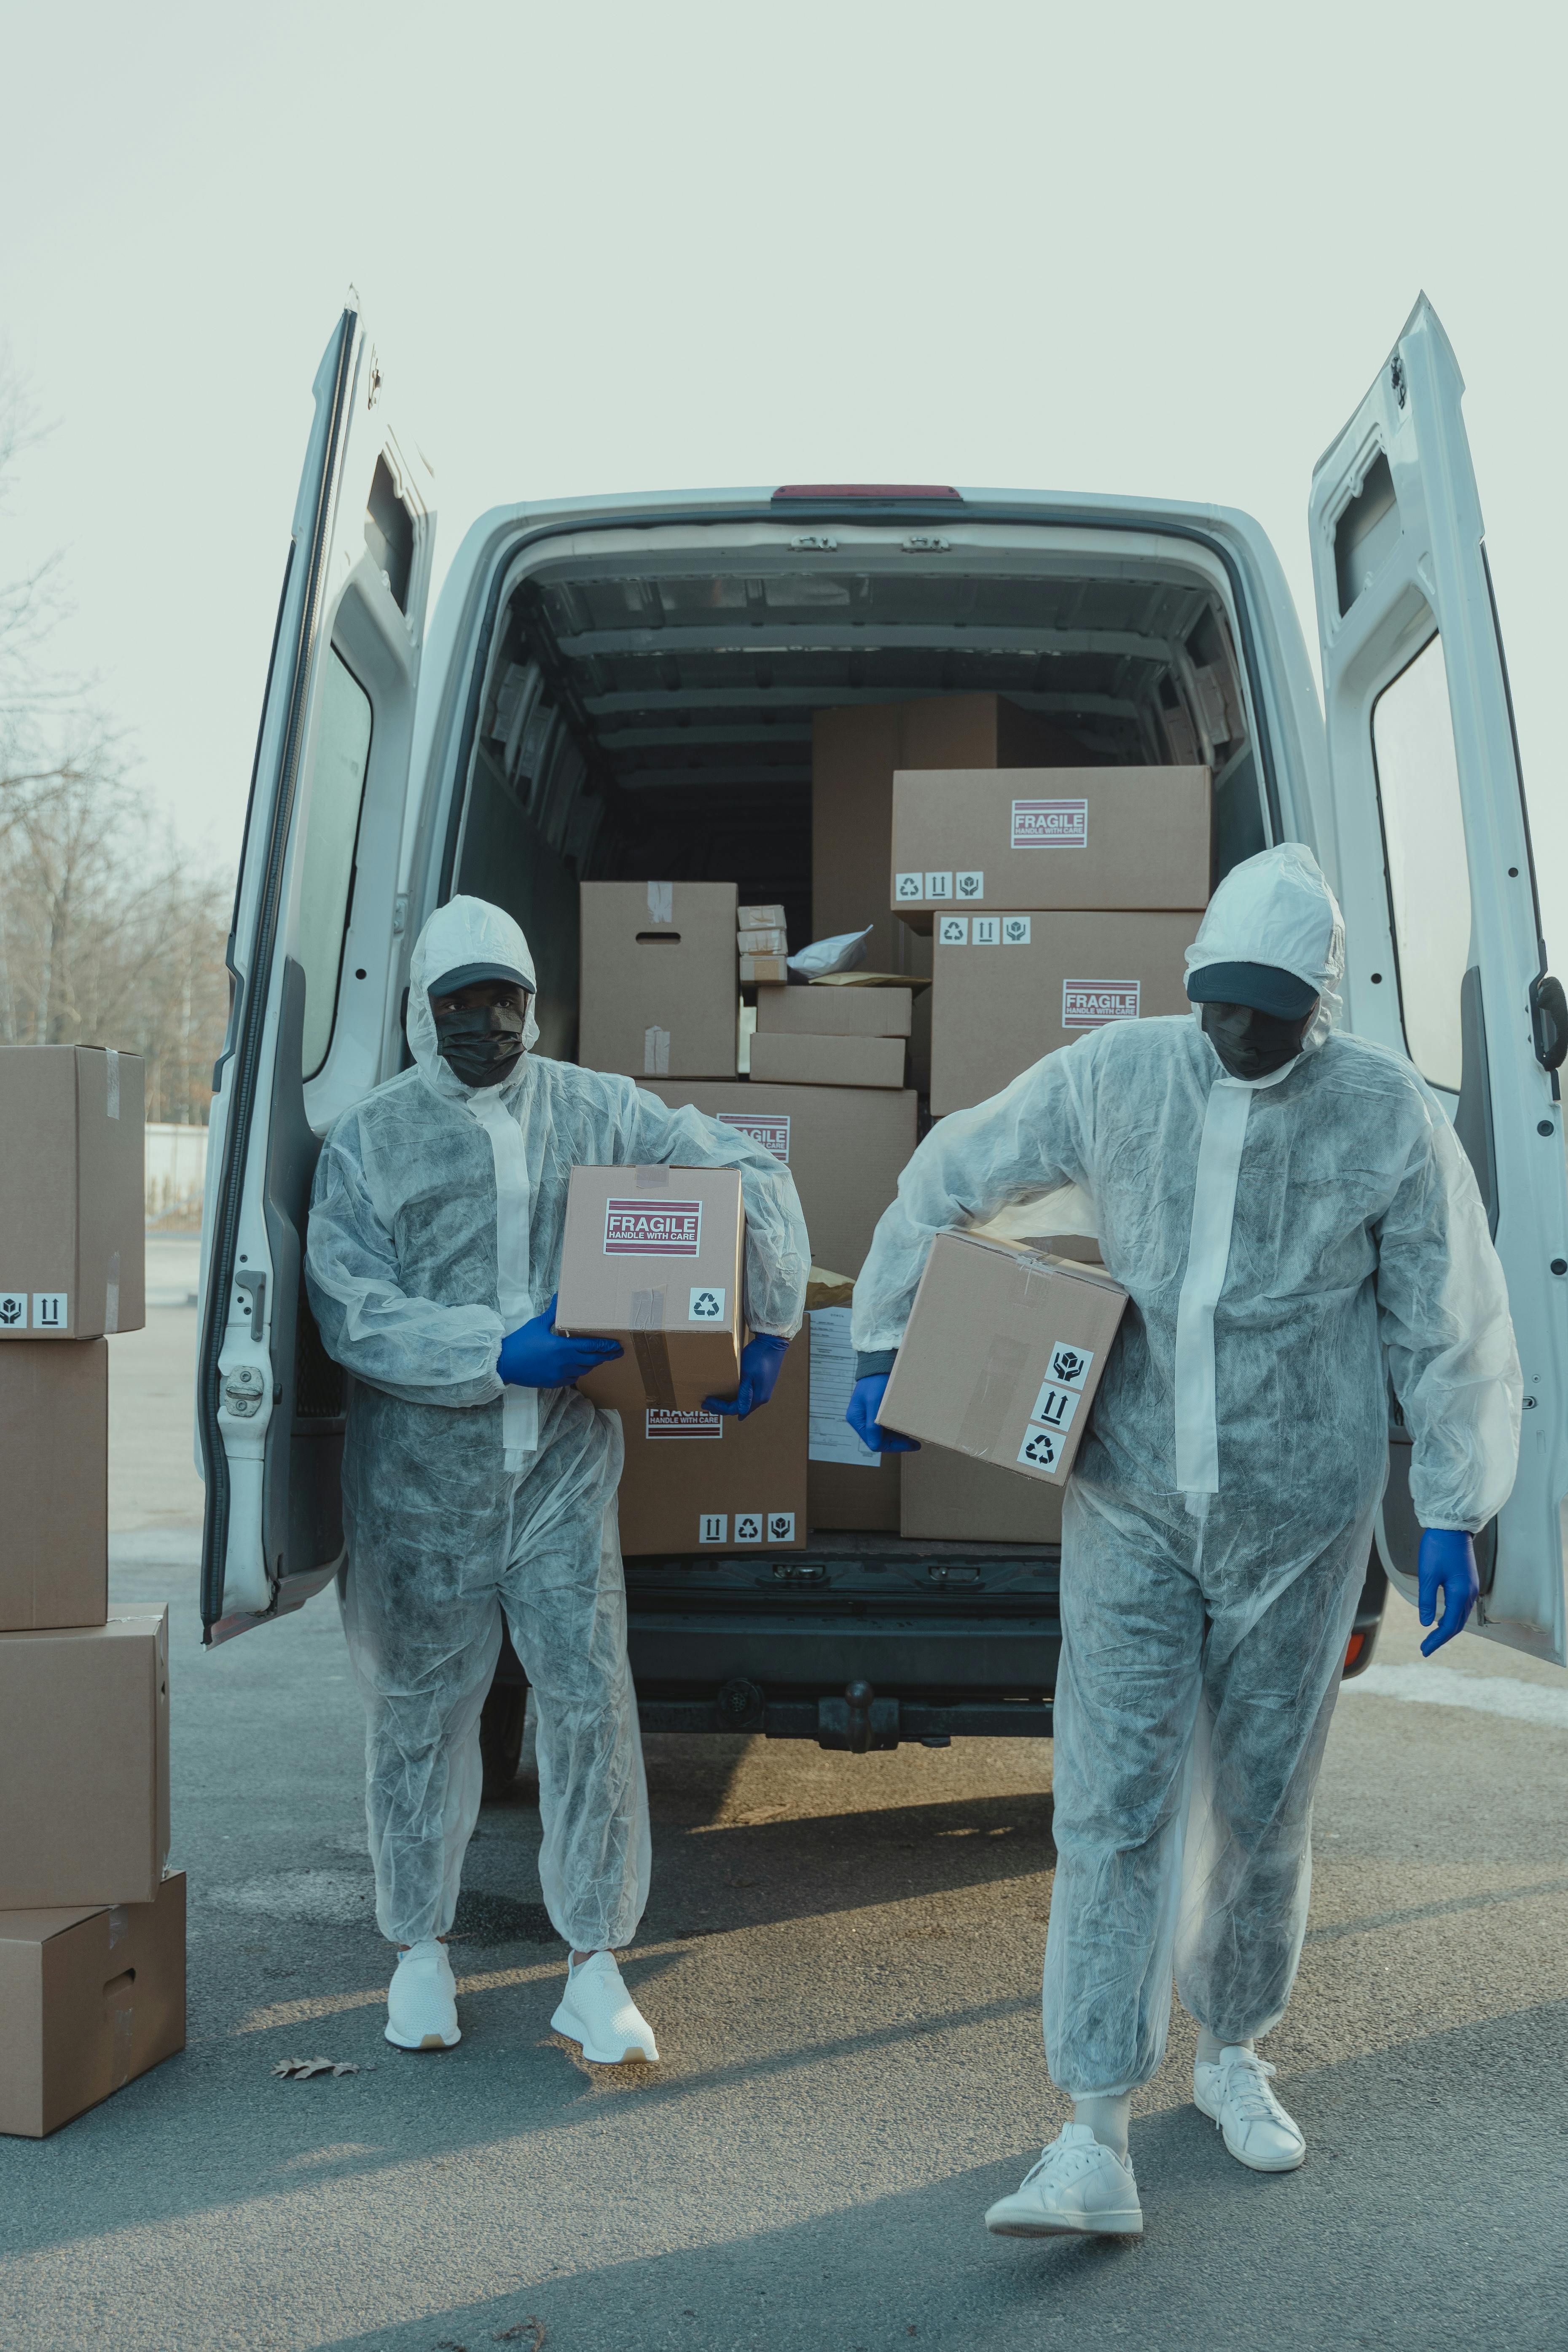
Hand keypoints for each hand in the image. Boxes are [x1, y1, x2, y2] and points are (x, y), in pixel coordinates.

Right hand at [497, 1293, 622, 1388]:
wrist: (505, 1364)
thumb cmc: (520, 1342)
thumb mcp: (537, 1325)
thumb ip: (552, 1313)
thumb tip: (559, 1296)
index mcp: (562, 1347)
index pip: (591, 1347)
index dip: (606, 1346)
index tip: (616, 1345)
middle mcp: (565, 1363)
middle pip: (592, 1360)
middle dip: (606, 1356)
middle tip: (616, 1353)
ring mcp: (560, 1375)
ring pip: (584, 1370)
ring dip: (593, 1363)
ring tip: (599, 1357)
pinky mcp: (554, 1383)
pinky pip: (573, 1378)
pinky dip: (579, 1371)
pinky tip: (580, 1367)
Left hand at [705, 1334, 788, 1418]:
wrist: (773, 1343)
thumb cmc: (758, 1357)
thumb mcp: (748, 1374)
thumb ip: (744, 1394)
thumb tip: (740, 1412)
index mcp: (758, 1397)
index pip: (735, 1408)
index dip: (720, 1407)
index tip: (708, 1401)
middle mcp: (761, 1397)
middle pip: (739, 1408)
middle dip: (722, 1408)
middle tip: (707, 1406)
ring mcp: (763, 1391)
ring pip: (743, 1403)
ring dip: (729, 1404)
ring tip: (717, 1404)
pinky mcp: (762, 1384)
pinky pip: (747, 1397)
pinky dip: (737, 1399)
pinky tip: (735, 1400)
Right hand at [847, 1372, 919, 1453]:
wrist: (878, 1362)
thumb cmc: (876, 1380)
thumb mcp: (874, 1402)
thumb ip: (873, 1424)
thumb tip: (875, 1445)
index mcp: (857, 1420)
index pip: (874, 1443)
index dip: (892, 1446)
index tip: (910, 1444)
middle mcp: (860, 1420)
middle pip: (879, 1440)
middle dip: (897, 1443)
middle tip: (915, 1443)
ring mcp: (867, 1416)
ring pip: (883, 1435)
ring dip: (897, 1437)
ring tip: (912, 1436)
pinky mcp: (875, 1411)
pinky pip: (885, 1426)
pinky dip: (895, 1428)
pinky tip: (905, 1426)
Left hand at [1417, 1527, 1478, 1655]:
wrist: (1451, 1527)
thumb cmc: (1437, 1548)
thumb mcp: (1427, 1575)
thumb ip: (1428, 1601)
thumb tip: (1427, 1624)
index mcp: (1461, 1593)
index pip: (1449, 1626)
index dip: (1437, 1640)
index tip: (1424, 1650)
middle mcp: (1470, 1594)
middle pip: (1457, 1624)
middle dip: (1441, 1638)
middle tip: (1425, 1649)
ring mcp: (1472, 1588)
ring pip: (1461, 1616)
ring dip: (1447, 1629)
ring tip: (1432, 1639)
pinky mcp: (1469, 1582)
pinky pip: (1462, 1607)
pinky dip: (1452, 1617)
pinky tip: (1442, 1620)